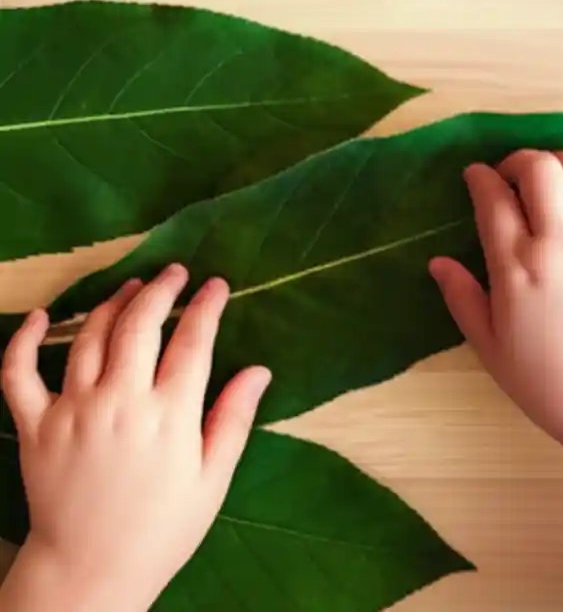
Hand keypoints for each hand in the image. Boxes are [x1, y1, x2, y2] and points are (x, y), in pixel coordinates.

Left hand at [0, 265, 270, 611]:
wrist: (91, 569)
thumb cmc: (163, 528)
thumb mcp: (213, 479)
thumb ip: (233, 419)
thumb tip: (258, 370)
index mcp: (169, 416)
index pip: (192, 342)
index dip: (206, 307)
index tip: (217, 285)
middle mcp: (119, 402)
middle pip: (140, 327)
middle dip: (162, 291)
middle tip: (176, 273)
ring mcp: (72, 411)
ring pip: (88, 337)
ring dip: (112, 303)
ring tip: (131, 288)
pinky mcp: (35, 426)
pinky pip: (19, 372)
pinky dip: (26, 340)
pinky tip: (42, 318)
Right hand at [430, 151, 562, 455]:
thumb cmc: (551, 387)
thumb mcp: (492, 350)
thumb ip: (464, 300)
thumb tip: (438, 261)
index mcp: (518, 268)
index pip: (493, 199)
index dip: (480, 178)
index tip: (476, 177)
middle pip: (540, 170)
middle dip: (520, 160)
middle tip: (513, 174)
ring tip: (556, 174)